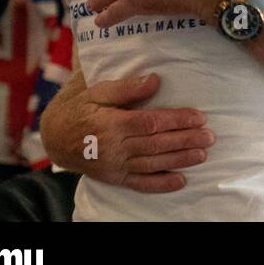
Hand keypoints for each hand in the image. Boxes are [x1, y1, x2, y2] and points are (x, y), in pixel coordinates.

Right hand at [47, 72, 213, 191]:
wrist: (53, 137)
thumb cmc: (77, 107)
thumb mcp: (95, 90)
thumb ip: (125, 87)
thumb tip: (155, 80)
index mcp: (110, 124)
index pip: (151, 123)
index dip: (177, 120)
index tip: (199, 116)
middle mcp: (114, 148)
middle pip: (156, 144)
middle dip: (186, 140)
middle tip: (210, 137)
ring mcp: (114, 166)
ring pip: (152, 164)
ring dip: (179, 160)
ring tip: (202, 155)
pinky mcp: (114, 177)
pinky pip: (139, 184)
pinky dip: (160, 184)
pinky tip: (180, 181)